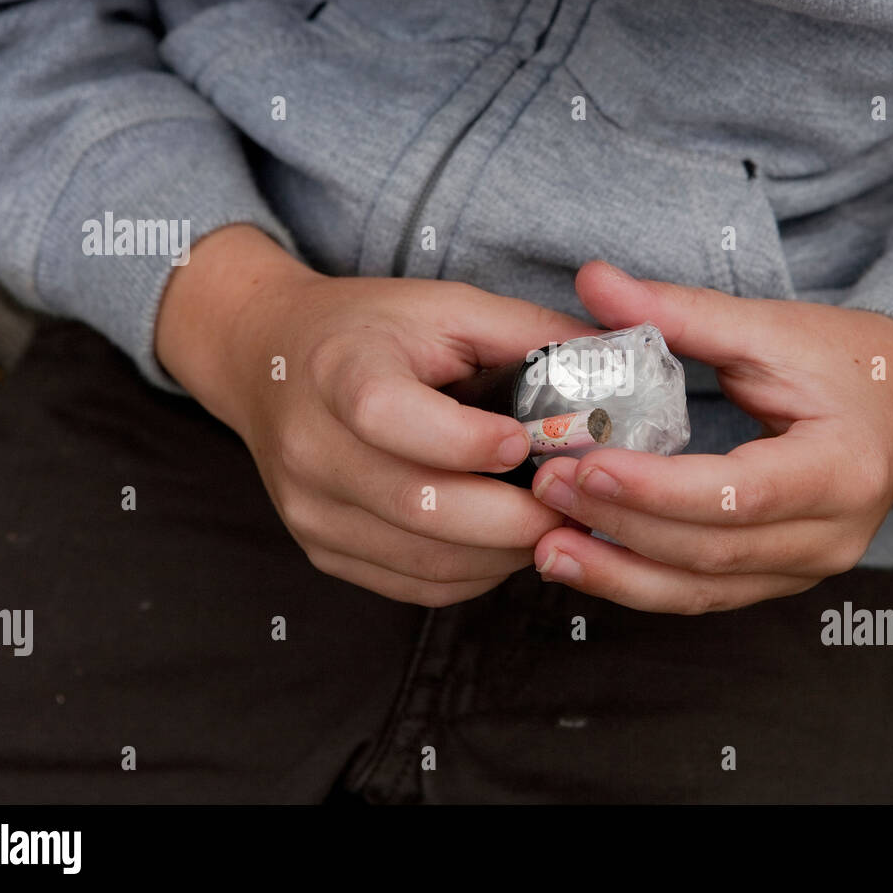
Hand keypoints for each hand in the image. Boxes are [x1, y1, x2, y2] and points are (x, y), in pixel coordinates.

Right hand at [156, 225, 596, 605]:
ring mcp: (312, 511)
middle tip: (578, 504)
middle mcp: (312, 449)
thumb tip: (622, 369)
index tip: (524, 443)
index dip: (465, 440)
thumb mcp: (447, 306)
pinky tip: (507, 540)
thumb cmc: (372, 329)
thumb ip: (530, 335)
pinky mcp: (323, 550)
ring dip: (506, 551)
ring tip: (552, 522)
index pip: (390, 417)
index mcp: (338, 371)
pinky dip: (477, 572)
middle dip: (517, 515)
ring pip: (426, 560)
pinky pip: (416, 585)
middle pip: (421, 506)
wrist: (270, 360)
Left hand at [530, 261, 892, 613]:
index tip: (586, 465)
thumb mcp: (771, 327)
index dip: (659, 489)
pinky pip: (703, 594)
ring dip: (619, 575)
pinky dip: (640, 582)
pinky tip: (585, 562)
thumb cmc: (844, 361)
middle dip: (623, 527)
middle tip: (548, 490)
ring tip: (547, 549)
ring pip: (703, 589)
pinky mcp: (780, 579)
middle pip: (714, 550)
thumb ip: (682, 311)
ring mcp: (809, 567)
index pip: (742, 493)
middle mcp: (834, 534)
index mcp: (843, 467)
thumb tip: (593, 280)